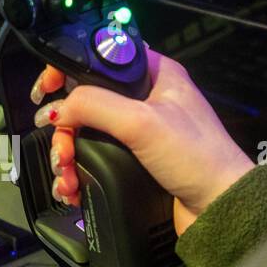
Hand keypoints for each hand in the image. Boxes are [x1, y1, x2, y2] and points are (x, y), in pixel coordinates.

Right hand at [30, 54, 253, 233]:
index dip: (68, 71)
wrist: (220, 208)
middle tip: (62, 149)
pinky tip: (73, 187)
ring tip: (68, 176)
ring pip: (84, 135)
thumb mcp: (142, 122)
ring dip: (67, 156)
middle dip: (65, 130)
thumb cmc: (201, 159)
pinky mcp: (133, 161)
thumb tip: (58, 108)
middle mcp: (145, 100)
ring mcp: (138, 132)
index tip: (46, 90)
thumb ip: (94, 105)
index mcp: (154, 75)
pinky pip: (92, 160)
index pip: (99, 58)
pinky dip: (77, 174)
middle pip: (85, 102)